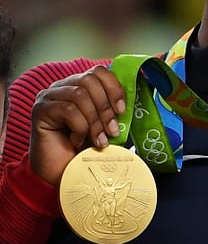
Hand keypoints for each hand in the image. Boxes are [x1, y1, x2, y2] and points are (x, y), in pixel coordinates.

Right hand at [30, 67, 128, 185]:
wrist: (63, 172)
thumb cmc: (84, 149)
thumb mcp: (105, 127)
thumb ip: (114, 112)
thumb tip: (131, 104)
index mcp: (80, 86)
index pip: (99, 71)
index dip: (114, 88)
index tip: (122, 110)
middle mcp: (62, 87)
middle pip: (89, 80)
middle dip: (105, 107)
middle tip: (111, 131)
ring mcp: (49, 96)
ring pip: (80, 95)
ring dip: (94, 120)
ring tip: (97, 140)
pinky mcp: (40, 109)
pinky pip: (68, 109)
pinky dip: (79, 127)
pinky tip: (76, 140)